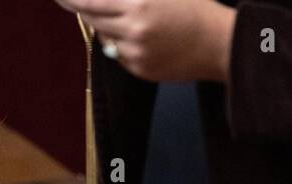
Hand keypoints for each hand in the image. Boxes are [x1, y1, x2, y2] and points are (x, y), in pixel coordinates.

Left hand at [55, 0, 235, 82]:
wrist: (221, 44)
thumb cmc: (197, 10)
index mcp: (141, 4)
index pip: (92, 2)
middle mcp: (133, 29)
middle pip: (92, 19)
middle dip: (82, 9)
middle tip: (69, 1)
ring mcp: (134, 53)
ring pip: (104, 37)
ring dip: (106, 26)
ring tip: (126, 17)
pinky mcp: (138, 70)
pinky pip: (119, 54)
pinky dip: (122, 44)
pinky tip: (143, 37)